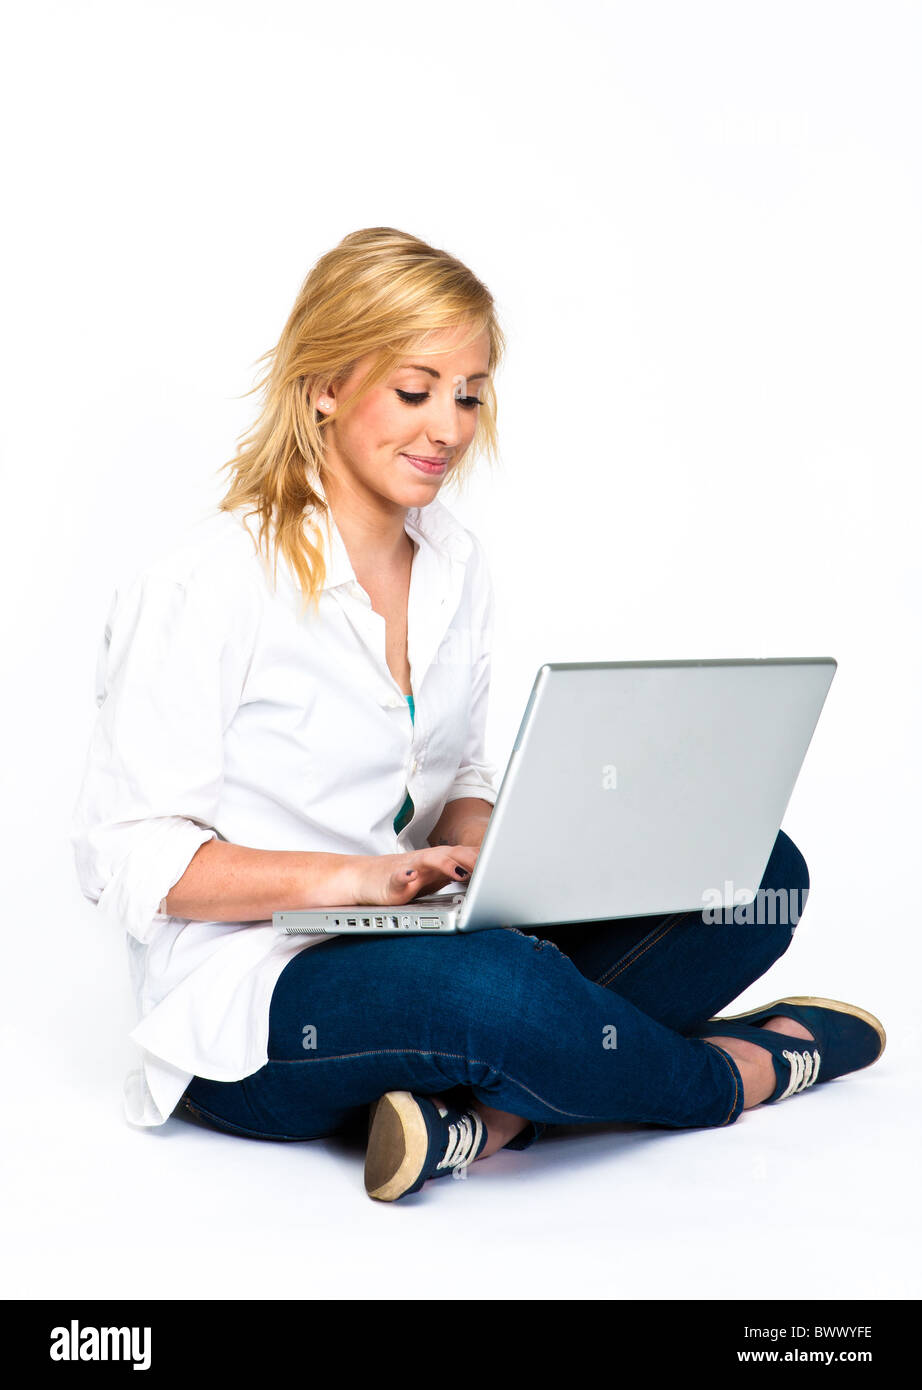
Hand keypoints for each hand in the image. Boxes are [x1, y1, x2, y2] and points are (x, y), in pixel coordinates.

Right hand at [345, 844, 479, 906]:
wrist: (366, 878)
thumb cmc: (406, 879)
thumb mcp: (437, 877)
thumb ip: (459, 872)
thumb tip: (487, 874)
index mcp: (440, 860)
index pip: (467, 854)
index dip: (486, 857)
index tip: (508, 861)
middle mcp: (427, 860)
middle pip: (453, 853)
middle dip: (472, 858)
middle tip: (492, 866)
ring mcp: (409, 869)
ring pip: (429, 861)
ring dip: (446, 864)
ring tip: (460, 873)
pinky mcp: (391, 882)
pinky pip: (397, 877)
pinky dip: (404, 877)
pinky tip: (411, 878)